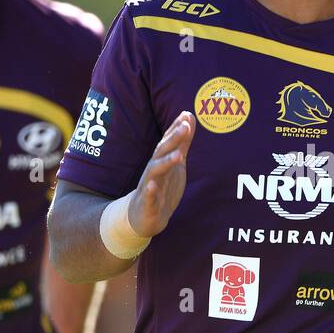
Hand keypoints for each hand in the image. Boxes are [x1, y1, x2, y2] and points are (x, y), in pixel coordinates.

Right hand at [127, 111, 194, 237]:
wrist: (144, 217)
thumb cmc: (162, 187)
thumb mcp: (176, 164)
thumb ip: (182, 143)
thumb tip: (189, 119)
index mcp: (161, 161)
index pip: (168, 141)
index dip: (176, 128)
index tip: (186, 115)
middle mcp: (154, 170)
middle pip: (161, 152)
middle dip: (173, 139)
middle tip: (185, 127)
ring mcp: (149, 186)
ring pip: (155, 172)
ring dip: (165, 162)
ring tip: (178, 155)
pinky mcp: (147, 203)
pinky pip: (148, 196)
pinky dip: (150, 190)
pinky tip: (152, 185)